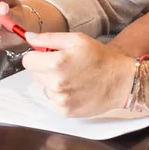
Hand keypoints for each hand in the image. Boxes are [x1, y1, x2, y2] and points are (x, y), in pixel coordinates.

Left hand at [21, 32, 137, 116]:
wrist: (121, 81)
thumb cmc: (101, 58)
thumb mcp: (77, 39)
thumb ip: (49, 38)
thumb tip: (29, 38)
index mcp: (57, 63)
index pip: (27, 61)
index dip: (37, 56)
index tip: (46, 55)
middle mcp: (56, 83)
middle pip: (35, 74)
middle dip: (45, 68)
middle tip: (65, 65)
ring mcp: (60, 99)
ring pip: (44, 87)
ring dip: (53, 82)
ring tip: (73, 77)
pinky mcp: (65, 111)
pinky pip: (53, 100)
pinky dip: (61, 95)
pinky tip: (76, 89)